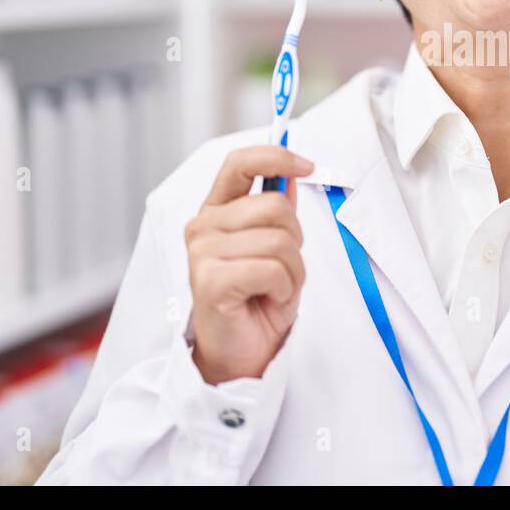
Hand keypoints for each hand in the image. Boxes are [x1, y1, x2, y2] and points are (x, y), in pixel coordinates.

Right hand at [185, 146, 314, 383]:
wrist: (243, 354)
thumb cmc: (258, 300)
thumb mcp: (278, 247)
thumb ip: (278, 209)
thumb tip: (291, 171)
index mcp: (216, 211)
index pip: (239, 163)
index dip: (277, 156)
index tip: (308, 165)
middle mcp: (203, 227)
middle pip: (275, 205)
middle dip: (296, 239)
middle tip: (283, 269)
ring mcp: (201, 253)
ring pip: (280, 240)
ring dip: (293, 270)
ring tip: (275, 289)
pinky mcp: (209, 281)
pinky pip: (271, 269)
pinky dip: (284, 288)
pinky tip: (268, 300)